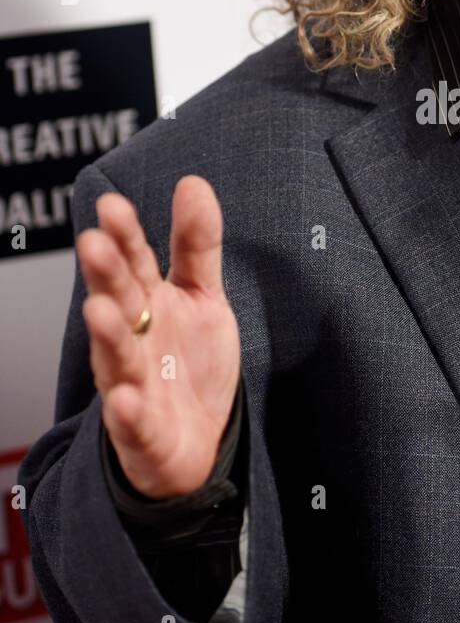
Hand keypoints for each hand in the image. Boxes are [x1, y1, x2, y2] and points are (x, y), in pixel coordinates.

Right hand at [77, 174, 241, 498]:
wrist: (197, 441)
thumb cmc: (189, 362)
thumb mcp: (202, 296)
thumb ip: (196, 244)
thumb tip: (192, 182)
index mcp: (147, 304)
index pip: (133, 263)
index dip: (124, 236)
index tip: (112, 205)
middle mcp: (133, 341)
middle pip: (118, 303)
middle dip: (106, 276)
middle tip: (94, 244)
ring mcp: (133, 386)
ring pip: (116, 359)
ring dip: (108, 336)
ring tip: (100, 310)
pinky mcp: (143, 434)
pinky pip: (134, 425)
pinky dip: (128, 413)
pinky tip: (126, 399)